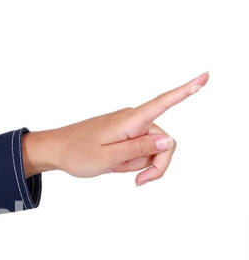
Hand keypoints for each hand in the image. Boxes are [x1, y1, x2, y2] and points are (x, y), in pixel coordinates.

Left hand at [23, 71, 207, 185]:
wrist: (54, 151)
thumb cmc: (77, 154)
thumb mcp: (108, 157)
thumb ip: (139, 149)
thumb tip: (169, 139)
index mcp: (131, 120)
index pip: (164, 103)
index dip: (186, 90)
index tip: (205, 77)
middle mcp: (135, 119)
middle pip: (164, 142)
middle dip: (155, 165)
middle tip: (138, 183)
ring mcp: (131, 127)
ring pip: (151, 150)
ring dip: (136, 164)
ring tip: (113, 165)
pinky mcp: (126, 134)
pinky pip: (138, 151)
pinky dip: (129, 162)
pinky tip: (113, 164)